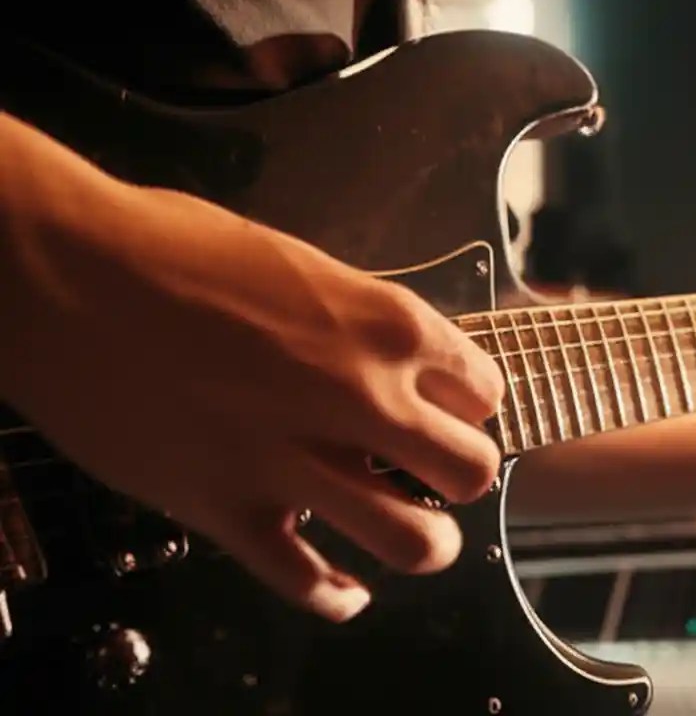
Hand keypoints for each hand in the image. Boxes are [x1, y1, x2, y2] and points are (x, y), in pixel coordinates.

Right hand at [0, 184, 503, 621]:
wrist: (65, 271)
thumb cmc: (172, 248)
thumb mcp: (300, 265)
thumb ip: (358, 324)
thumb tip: (389, 362)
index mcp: (387, 325)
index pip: (484, 390)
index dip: (468, 405)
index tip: (446, 410)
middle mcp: (361, 397)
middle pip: (473, 471)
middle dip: (462, 475)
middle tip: (431, 471)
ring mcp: (297, 461)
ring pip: (416, 542)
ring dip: (427, 545)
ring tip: (416, 536)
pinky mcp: (230, 509)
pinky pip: (307, 582)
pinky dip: (336, 595)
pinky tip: (344, 587)